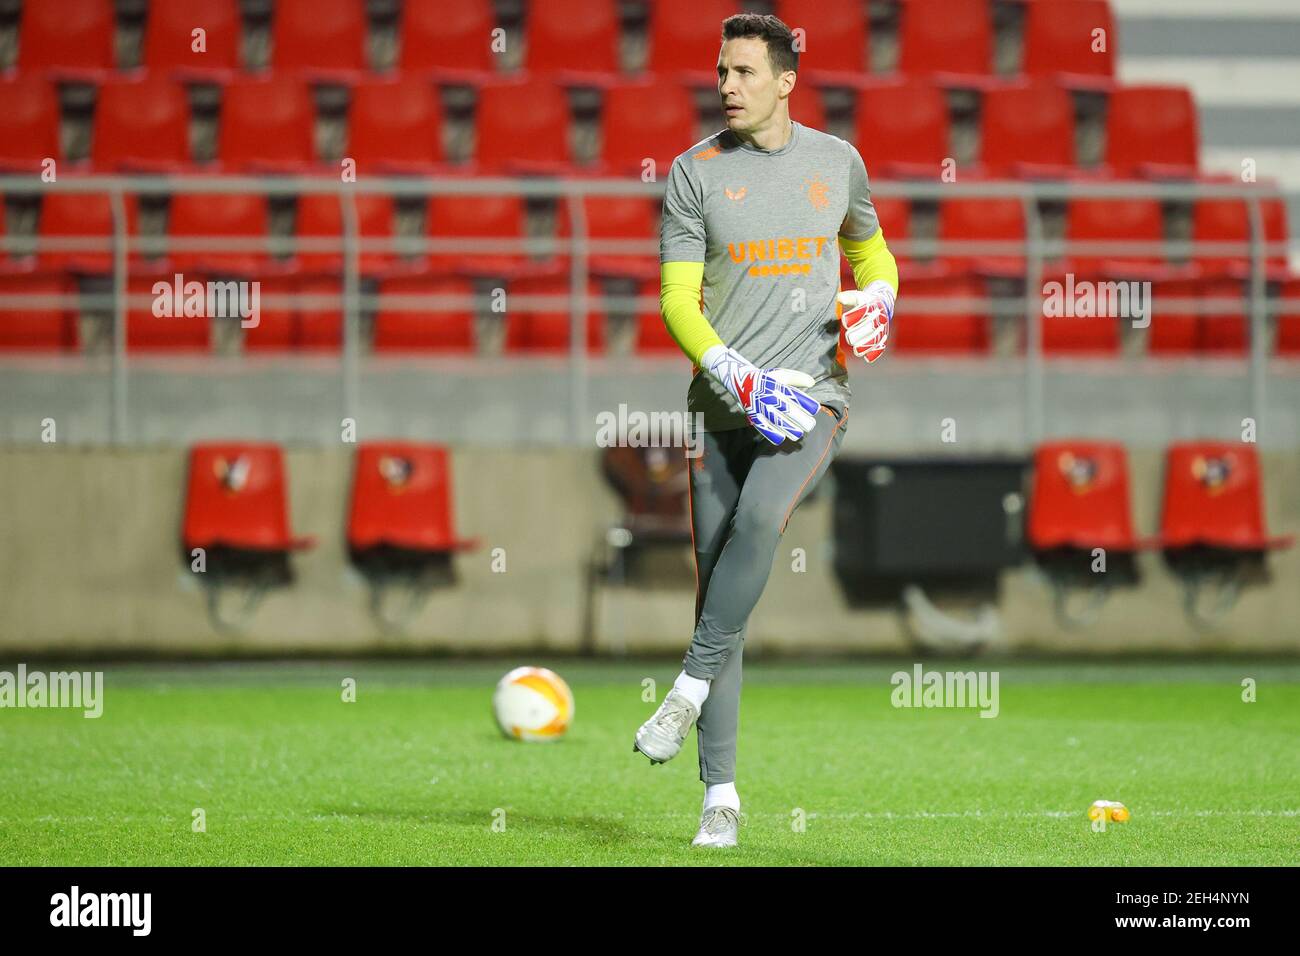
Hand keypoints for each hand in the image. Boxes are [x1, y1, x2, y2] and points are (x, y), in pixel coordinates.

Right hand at [702, 345, 818, 445]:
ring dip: (790, 429)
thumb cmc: (766, 378)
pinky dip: (772, 434)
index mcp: (777, 385)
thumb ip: (797, 378)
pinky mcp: (753, 415)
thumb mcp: (780, 374)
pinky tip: (782, 438)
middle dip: (801, 420)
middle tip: (810, 426)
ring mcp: (760, 406)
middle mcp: (769, 396)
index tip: (815, 410)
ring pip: (777, 421)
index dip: (806, 404)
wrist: (740, 380)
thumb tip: (812, 383)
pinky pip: (763, 427)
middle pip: (788, 411)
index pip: (795, 396)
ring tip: (799, 434)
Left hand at [837, 280, 895, 363]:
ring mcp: (882, 328)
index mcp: (873, 305)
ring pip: (876, 338)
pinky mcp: (883, 337)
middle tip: (849, 338)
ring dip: (867, 345)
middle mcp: (879, 317)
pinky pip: (881, 346)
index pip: (865, 310)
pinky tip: (867, 358)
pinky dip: (875, 352)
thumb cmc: (864, 301)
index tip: (844, 320)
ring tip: (857, 351)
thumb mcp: (857, 297)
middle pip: (871, 326)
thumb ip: (848, 298)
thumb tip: (839, 298)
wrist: (881, 305)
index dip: (855, 315)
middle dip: (860, 333)